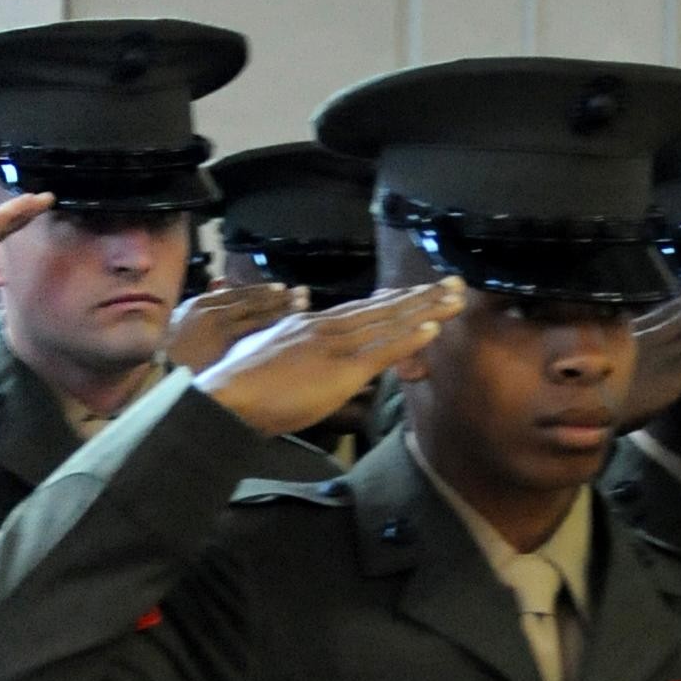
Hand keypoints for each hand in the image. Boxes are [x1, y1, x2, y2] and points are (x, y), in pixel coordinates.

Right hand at [165, 280, 299, 374]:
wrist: (158, 375)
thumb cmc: (169, 360)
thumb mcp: (181, 327)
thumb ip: (204, 304)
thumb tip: (220, 282)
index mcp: (199, 304)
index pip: (236, 294)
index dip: (260, 291)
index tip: (280, 290)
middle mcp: (209, 307)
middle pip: (250, 298)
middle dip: (276, 295)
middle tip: (301, 292)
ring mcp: (217, 321)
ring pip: (256, 308)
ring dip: (281, 304)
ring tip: (302, 301)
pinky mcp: (224, 337)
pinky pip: (254, 326)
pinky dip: (274, 320)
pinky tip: (290, 319)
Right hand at [198, 281, 465, 439]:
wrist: (224, 396)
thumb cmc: (235, 382)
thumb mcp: (261, 349)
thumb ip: (285, 338)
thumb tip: (296, 327)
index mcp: (309, 324)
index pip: (359, 309)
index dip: (391, 300)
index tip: (415, 292)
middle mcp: (327, 326)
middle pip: (382, 308)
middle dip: (420, 296)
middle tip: (454, 284)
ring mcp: (336, 346)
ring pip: (389, 322)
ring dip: (426, 310)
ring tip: (456, 298)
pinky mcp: (340, 370)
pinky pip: (381, 350)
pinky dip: (408, 338)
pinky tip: (433, 328)